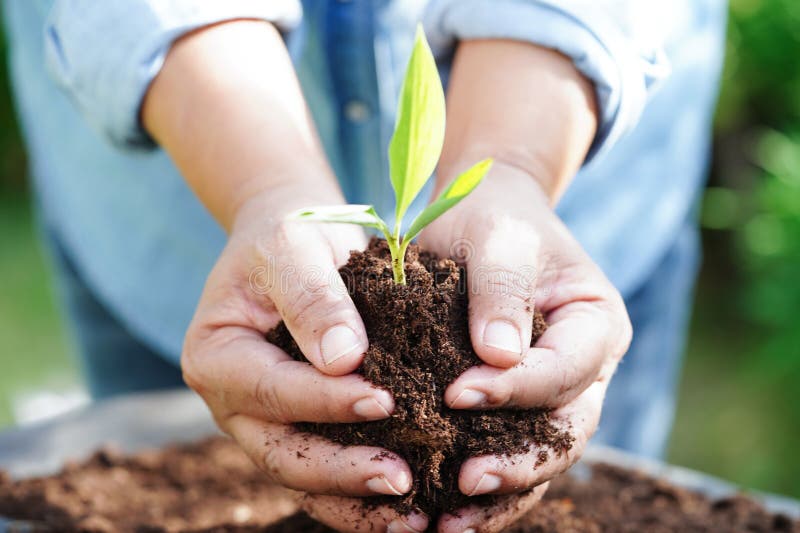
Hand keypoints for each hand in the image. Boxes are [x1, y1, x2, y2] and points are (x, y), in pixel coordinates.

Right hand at [182, 186, 426, 531]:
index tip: (385, 401)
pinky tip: (411, 506)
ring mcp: (264, 423)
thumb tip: (343, 361)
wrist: (295, 240)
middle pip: (283, 452)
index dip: (325, 402)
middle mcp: (233, 402)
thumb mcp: (293, 247)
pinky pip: (326, 472)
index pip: (271, 390)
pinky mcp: (300, 429)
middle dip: (341, 472)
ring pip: (304, 477)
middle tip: (402, 480)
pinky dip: (362, 494)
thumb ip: (312, 298)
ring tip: (413, 515)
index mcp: (216, 356)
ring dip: (355, 501)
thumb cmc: (289, 235)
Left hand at [419, 163, 631, 531]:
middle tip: (464, 483)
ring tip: (449, 521)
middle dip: (517, 462)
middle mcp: (586, 369)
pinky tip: (439, 509)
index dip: (518, 389)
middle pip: (565, 430)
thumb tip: (497, 356)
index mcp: (596, 323)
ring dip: (500, 493)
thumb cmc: (493, 220)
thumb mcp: (498, 236)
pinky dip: (482, 486)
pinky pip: (506, 452)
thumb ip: (502, 288)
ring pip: (538, 455)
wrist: (483, 220)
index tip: (456, 395)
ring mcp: (554, 394)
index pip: (566, 369)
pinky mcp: (516, 409)